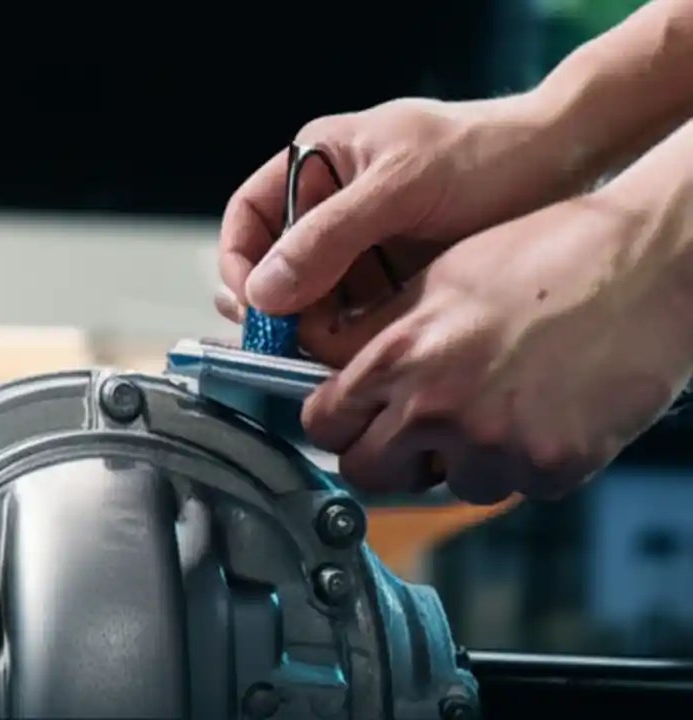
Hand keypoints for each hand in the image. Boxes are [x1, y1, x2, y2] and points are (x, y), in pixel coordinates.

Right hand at [217, 95, 591, 365]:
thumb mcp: (402, 187)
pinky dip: (354, 339)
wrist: (564, 164)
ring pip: (311, 301)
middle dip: (279, 309)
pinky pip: (353, 317)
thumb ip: (329, 236)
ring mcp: (359, 247)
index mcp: (315, 164)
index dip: (239, 266)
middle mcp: (328, 208)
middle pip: (273, 271)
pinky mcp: (389, 280)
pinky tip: (370, 351)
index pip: (247, 220)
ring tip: (341, 352)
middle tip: (294, 343)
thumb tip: (263, 290)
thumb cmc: (486, 152)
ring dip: (318, 331)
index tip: (253, 308)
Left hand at [301, 192, 692, 503]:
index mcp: (398, 355)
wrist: (654, 263)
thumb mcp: (440, 275)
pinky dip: (523, 461)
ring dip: (462, 460)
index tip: (351, 419)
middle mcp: (437, 408)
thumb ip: (377, 328)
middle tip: (415, 430)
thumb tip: (329, 362)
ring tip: (500, 403)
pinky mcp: (551, 468)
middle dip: (385, 456)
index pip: (323, 423)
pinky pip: (515, 487)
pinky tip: (543, 410)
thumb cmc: (552, 254)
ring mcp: (495, 444)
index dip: (337, 422)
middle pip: (367, 473)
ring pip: (446, 486)